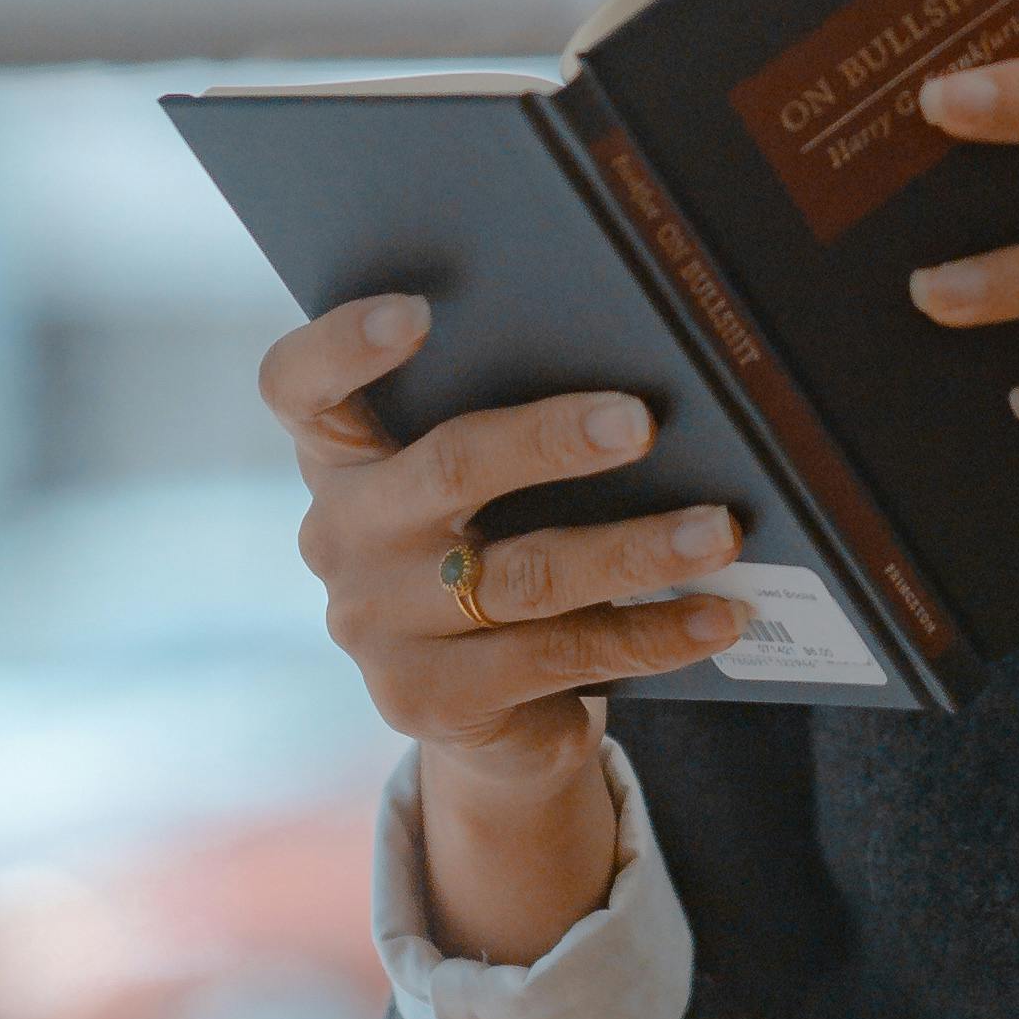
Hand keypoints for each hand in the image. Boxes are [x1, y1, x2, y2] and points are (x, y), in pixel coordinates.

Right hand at [258, 302, 752, 965]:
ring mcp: (377, 627)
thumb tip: (644, 380)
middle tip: (642, 422)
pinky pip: (561, 656)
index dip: (345, 344)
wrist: (484, 708)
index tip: (419, 310)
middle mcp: (339, 536)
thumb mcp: (478, 487)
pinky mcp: (429, 701)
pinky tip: (716, 615)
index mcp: (338, 457)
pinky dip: (653, 633)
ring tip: (718, 531)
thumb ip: (509, 429)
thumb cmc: (493, 546)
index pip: (299, 385)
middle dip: (549, 440)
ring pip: (524, 573)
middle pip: (445, 469)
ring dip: (635, 549)